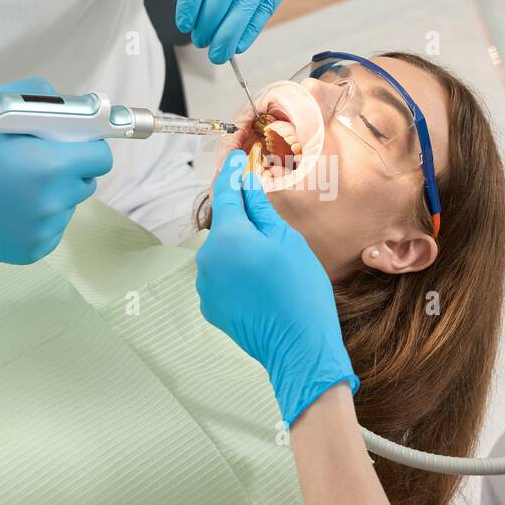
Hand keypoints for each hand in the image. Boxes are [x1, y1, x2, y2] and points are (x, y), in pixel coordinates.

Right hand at [0, 77, 113, 263]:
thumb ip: (42, 97)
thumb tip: (73, 106)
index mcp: (51, 166)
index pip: (100, 157)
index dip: (88, 147)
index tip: (71, 145)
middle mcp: (52, 202)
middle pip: (86, 182)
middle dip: (70, 169)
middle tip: (37, 162)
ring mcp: (44, 230)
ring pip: (69, 206)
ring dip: (54, 194)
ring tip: (17, 186)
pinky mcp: (33, 251)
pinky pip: (52, 228)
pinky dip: (39, 218)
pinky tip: (11, 207)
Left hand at [175, 0, 301, 63]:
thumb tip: (198, 26)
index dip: (190, 2)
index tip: (184, 25)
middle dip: (209, 22)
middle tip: (201, 42)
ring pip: (246, 2)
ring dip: (230, 33)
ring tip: (218, 52)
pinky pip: (264, 9)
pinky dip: (249, 31)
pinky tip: (239, 45)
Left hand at [195, 150, 357, 424]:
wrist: (298, 346)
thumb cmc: (300, 289)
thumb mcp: (287, 241)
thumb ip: (261, 210)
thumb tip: (246, 185)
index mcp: (228, 236)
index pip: (225, 193)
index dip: (232, 173)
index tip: (237, 158)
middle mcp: (207, 259)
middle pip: (223, 226)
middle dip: (242, 219)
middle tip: (270, 222)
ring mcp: (204, 285)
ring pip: (222, 253)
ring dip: (239, 249)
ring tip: (271, 263)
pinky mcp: (209, 306)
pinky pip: (221, 278)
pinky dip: (236, 273)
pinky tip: (260, 284)